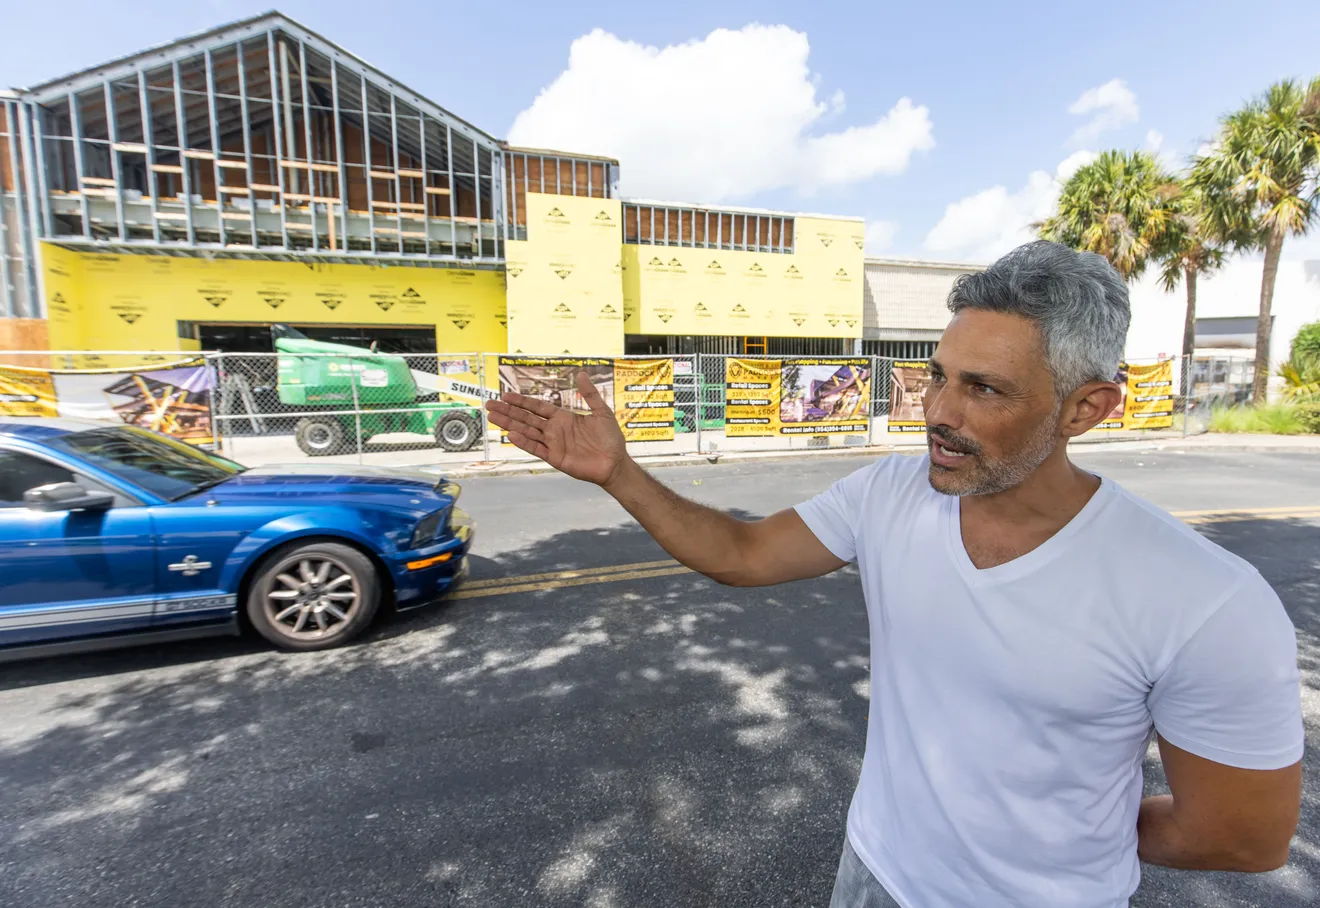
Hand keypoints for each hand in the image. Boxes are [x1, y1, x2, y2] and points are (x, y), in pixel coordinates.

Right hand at [485, 371, 627, 485]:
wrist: (615, 462)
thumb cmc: (610, 438)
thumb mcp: (602, 411)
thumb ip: (589, 394)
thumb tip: (581, 373)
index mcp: (563, 418)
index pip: (537, 407)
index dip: (522, 402)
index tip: (506, 395)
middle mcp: (554, 430)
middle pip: (526, 418)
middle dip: (508, 411)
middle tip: (489, 404)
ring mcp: (553, 444)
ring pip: (526, 432)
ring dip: (510, 424)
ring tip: (492, 417)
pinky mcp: (555, 458)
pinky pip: (536, 448)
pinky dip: (524, 442)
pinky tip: (511, 435)